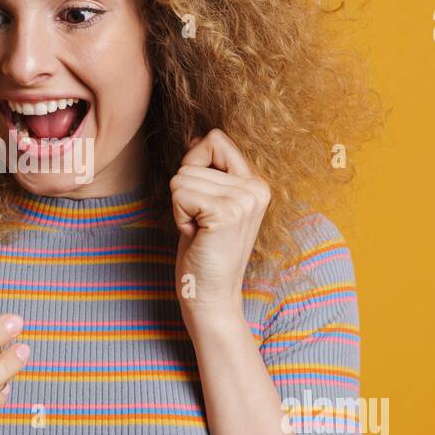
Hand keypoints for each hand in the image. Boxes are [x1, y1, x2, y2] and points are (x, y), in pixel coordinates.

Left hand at [170, 128, 271, 319]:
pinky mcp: (226, 212)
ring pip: (181, 177)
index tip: (201, 201)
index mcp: (256, 183)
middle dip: (184, 194)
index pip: (215, 139)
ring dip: (181, 207)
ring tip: (200, 232)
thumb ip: (208, 171)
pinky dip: (178, 216)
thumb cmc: (204, 251)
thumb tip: (196, 138)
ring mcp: (244, 199)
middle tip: (202, 225)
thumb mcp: (209, 204)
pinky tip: (196, 236)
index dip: (194, 164)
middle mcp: (256, 187)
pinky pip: (179, 193)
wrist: (210, 296)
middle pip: (193, 159)